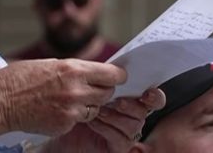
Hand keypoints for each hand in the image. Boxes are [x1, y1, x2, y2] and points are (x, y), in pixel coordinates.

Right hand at [0, 59, 126, 136]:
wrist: (0, 101)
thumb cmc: (20, 78)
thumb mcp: (50, 63)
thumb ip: (74, 69)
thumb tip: (92, 72)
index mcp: (73, 69)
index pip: (112, 74)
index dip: (117, 75)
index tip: (117, 76)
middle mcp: (77, 90)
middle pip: (108, 93)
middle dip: (102, 90)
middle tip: (91, 88)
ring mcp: (72, 110)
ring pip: (96, 109)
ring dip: (89, 104)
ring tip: (69, 99)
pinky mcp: (65, 125)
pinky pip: (79, 120)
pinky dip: (73, 116)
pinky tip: (57, 109)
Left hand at [43, 88, 165, 152]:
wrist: (57, 124)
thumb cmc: (72, 102)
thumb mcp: (88, 84)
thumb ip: (105, 77)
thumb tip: (120, 67)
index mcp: (129, 98)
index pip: (151, 96)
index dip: (154, 95)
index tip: (147, 91)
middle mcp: (131, 116)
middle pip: (145, 111)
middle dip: (133, 105)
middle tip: (117, 101)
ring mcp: (126, 133)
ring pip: (135, 125)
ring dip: (116, 116)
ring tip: (98, 110)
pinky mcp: (118, 148)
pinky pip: (121, 139)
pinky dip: (107, 128)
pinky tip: (93, 121)